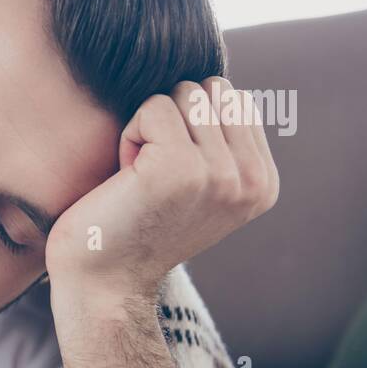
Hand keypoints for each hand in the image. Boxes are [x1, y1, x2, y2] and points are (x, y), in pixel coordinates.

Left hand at [45, 76, 279, 306]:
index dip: (190, 126)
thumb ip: (221, 140)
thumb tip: (217, 84)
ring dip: (149, 128)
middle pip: (212, 89)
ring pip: (183, 93)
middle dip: (173, 120)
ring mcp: (219, 174)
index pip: (234, 99)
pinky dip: (130, 135)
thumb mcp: (198, 185)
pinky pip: (153, 107)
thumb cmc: (135, 227)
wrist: (103, 283)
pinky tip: (126, 178)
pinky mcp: (179, 167)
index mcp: (263, 183)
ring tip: (140, 178)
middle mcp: (251, 181)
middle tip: (152, 175)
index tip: (172, 177)